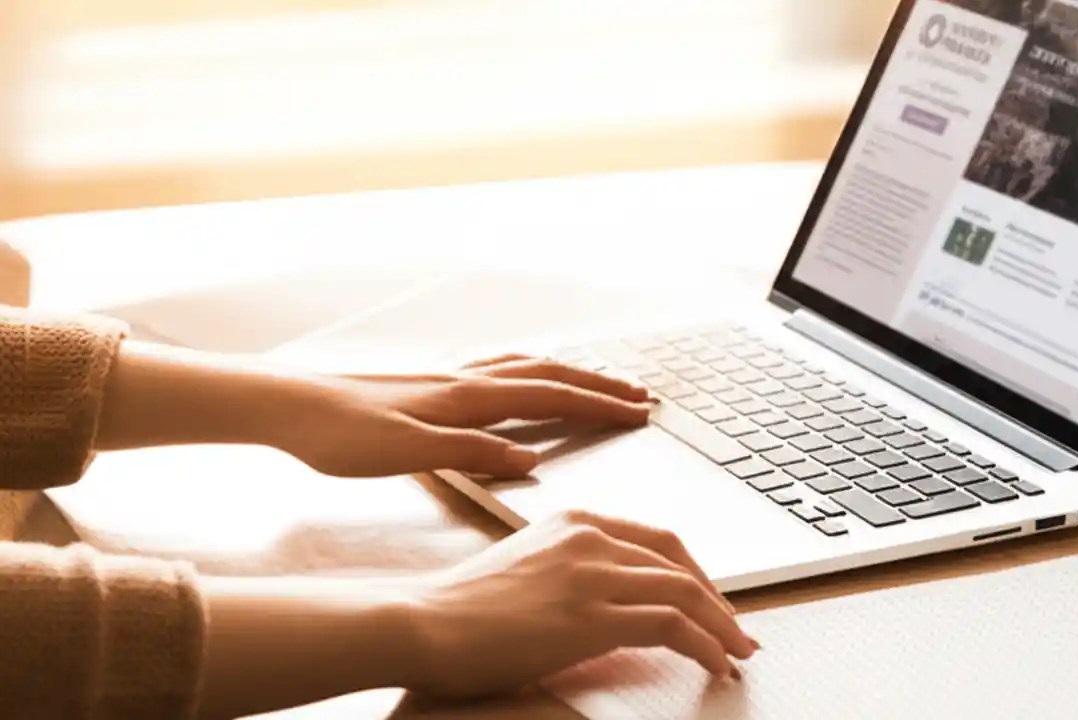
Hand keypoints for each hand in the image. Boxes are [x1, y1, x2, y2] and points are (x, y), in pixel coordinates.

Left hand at [283, 354, 653, 478]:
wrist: (288, 405)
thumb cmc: (341, 435)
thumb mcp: (408, 453)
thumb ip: (472, 453)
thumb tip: (531, 460)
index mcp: (467, 397)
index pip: (550, 398)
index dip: (599, 406)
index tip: (640, 413)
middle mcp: (465, 379)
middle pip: (549, 374)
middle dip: (598, 386)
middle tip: (639, 397)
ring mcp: (448, 377)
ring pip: (525, 366)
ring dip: (569, 374)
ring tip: (597, 381)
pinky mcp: (430, 383)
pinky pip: (498, 368)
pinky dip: (529, 370)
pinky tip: (521, 378)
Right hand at [395, 511, 757, 699]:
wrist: (424, 622)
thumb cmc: (460, 607)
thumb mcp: (527, 570)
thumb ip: (572, 574)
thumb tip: (611, 609)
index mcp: (575, 521)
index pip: (657, 539)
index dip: (694, 572)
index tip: (709, 600)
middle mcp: (591, 537)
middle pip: (680, 560)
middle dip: (717, 598)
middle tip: (735, 628)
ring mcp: (594, 573)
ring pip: (685, 590)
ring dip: (722, 625)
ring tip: (737, 651)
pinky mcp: (594, 615)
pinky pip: (673, 625)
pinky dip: (705, 644)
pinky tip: (715, 662)